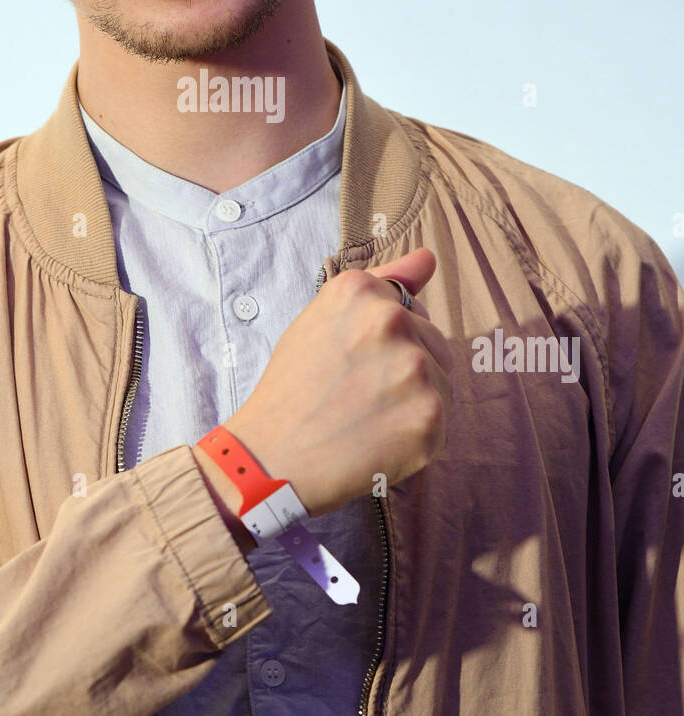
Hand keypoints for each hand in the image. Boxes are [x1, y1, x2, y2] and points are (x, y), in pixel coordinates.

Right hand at [225, 248, 451, 517]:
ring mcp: (414, 367)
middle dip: (406, 369)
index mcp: (360, 291)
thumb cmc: (293, 388)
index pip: (409, 309)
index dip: (385, 344)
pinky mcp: (430, 414)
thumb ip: (381, 283)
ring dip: (416, 400)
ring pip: (442, 380)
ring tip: (368, 419)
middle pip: (433, 341)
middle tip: (358, 396)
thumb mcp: (322, 319)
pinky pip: (442, 420)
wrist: (271, 457)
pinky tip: (379, 442)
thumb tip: (428, 258)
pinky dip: (417, 436)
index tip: (356, 365)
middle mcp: (391, 320)